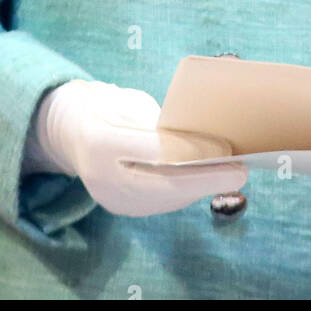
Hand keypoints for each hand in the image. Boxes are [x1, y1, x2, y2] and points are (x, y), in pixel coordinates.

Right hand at [30, 79, 247, 216]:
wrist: (70, 133)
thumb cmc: (108, 107)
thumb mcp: (129, 102)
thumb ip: (159, 121)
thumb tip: (203, 131)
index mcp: (99, 140)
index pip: (154, 152)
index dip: (192, 152)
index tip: (225, 148)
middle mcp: (101, 177)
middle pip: (163, 184)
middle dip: (206, 179)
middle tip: (241, 171)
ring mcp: (109, 199)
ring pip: (165, 198)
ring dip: (202, 187)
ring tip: (233, 174)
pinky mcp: (121, 208)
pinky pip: (161, 202)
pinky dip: (188, 191)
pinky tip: (210, 180)